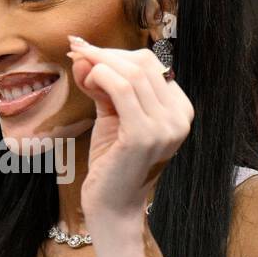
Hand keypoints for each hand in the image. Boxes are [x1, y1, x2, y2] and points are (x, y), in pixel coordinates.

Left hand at [67, 36, 192, 225]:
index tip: (87, 50)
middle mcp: (180, 116)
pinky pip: (122, 89)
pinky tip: (87, 81)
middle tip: (77, 51)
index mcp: (180, 109)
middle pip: (143, 63)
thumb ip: (103, 85)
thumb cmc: (113, 162)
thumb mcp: (112, 116)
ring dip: (100, 64)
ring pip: (132, 73)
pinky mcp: (144, 135)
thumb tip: (83, 56)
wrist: (113, 205)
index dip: (117, 53)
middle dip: (106, 54)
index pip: (152, 64)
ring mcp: (166, 126)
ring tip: (80, 70)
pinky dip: (101, 77)